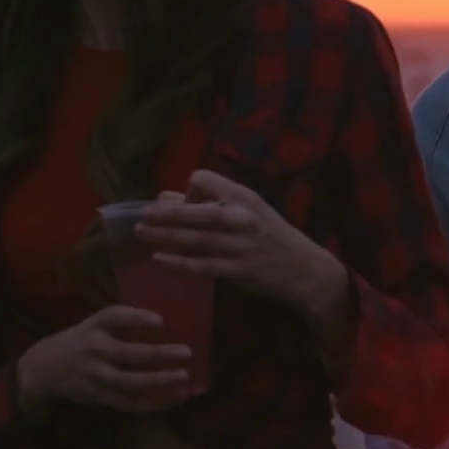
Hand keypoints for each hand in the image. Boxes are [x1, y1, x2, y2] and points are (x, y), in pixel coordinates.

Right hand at [17, 306, 195, 413]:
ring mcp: (96, 376)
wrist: (42, 369)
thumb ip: (123, 320)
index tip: (160, 321)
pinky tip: (176, 398)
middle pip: (128, 354)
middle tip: (188, 352)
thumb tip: (168, 320)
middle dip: (158, 354)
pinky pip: (129, 403)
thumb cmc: (82, 340)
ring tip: (185, 379)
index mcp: (95, 327)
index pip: (114, 318)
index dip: (137, 318)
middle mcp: (94, 350)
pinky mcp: (98, 396)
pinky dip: (154, 404)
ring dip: (159, 382)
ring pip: (130, 383)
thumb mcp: (94, 324)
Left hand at [136, 170, 347, 328]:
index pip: (204, 179)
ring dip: (165, 236)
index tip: (184, 203)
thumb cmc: (275, 236)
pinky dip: (179, 263)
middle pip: (196, 211)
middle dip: (166, 213)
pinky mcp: (238, 270)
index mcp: (244, 198)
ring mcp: (240, 245)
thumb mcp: (250, 211)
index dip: (187, 189)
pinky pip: (202, 265)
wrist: (306, 269)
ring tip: (142, 234)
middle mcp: (242, 218)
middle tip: (142, 215)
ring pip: (195, 239)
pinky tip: (160, 260)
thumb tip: (165, 197)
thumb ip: (212, 203)